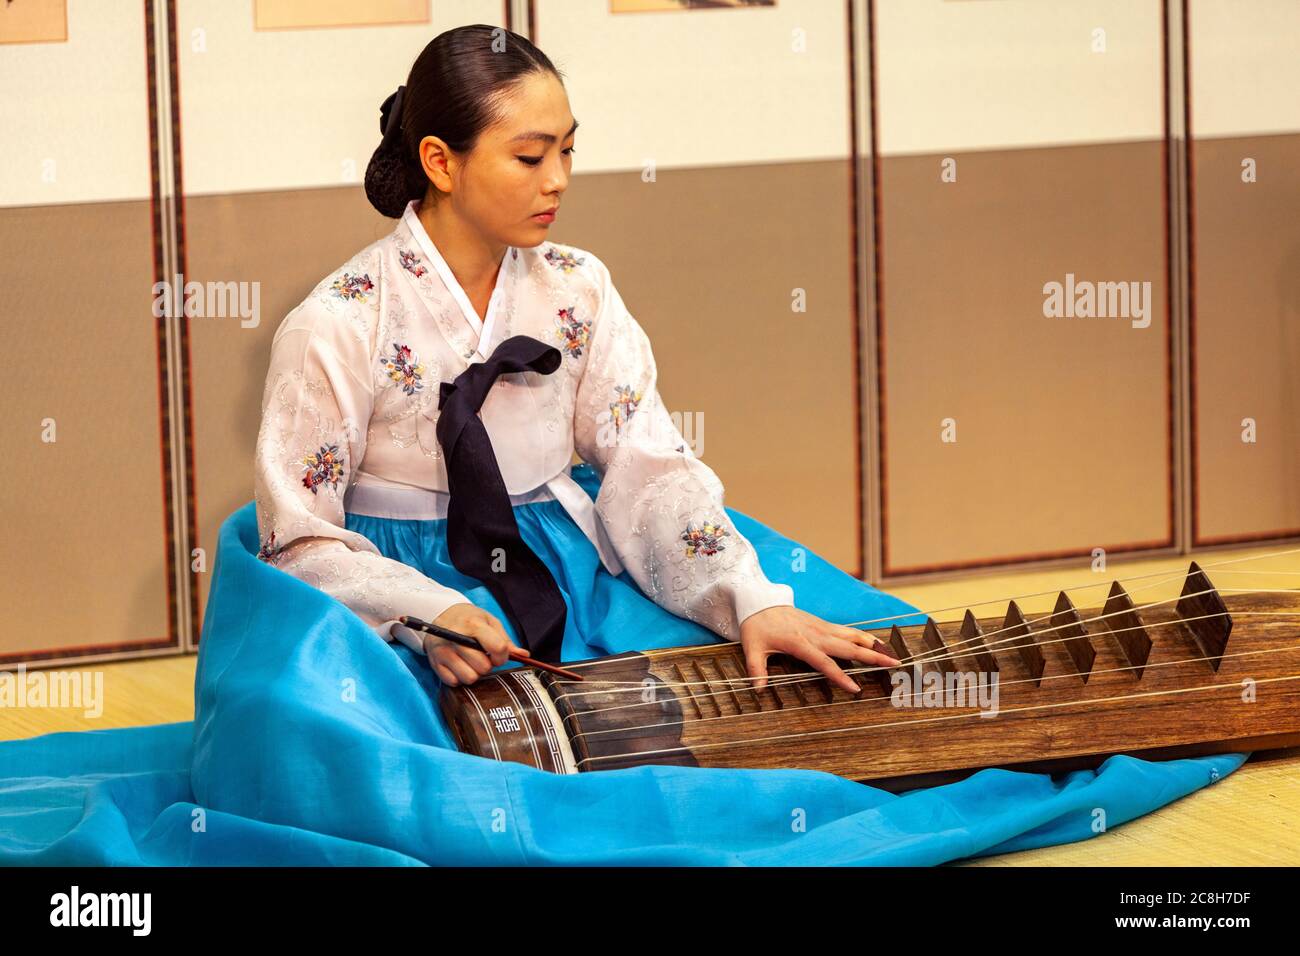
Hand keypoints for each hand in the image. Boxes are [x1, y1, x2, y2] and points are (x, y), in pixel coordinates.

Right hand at [424, 603, 523, 686]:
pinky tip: (459, 665)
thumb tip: (524, 655)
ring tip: (470, 662)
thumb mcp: (489, 622)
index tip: (498, 655)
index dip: (502, 656)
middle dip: (487, 665)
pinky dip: (459, 677)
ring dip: (474, 673)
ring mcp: (444, 652)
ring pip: (469, 678)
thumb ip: (505, 640)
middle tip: (482, 657)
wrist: (440, 615)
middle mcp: (456, 638)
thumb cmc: (469, 619)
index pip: (497, 647)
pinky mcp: (435, 663)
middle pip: (483, 667)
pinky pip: (454, 682)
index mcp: (473, 625)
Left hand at [739, 605, 901, 694]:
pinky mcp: (823, 624)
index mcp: (800, 643)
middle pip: (848, 648)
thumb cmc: (757, 625)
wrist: (760, 601)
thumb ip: (757, 668)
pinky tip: (874, 644)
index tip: (855, 689)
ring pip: (852, 636)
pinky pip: (847, 631)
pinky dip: (863, 638)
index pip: (824, 663)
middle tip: (892, 664)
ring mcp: (822, 627)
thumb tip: (758, 688)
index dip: (840, 677)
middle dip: (871, 657)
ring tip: (891, 655)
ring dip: (872, 645)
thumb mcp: (752, 647)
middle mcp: (816, 634)